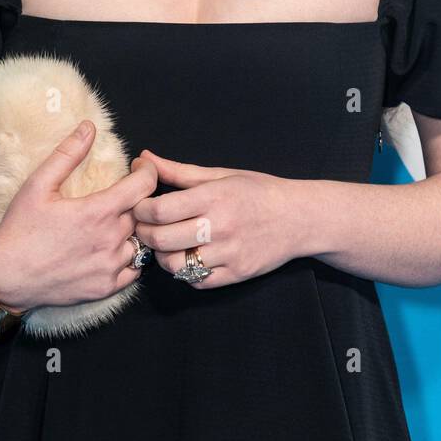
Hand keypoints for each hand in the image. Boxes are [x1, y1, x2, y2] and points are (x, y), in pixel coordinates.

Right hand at [0, 122, 157, 313]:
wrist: (5, 277)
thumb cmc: (20, 229)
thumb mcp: (38, 185)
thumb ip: (67, 154)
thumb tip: (89, 127)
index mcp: (99, 211)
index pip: (146, 185)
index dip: (147, 172)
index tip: (137, 169)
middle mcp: (111, 239)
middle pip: (143, 212)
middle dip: (135, 200)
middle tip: (118, 196)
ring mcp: (111, 266)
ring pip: (140, 241)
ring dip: (132, 230)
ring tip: (112, 224)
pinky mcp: (107, 287)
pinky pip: (135, 269)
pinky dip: (129, 257)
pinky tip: (111, 249)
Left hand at [129, 149, 302, 288]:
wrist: (300, 218)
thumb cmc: (258, 192)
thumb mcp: (221, 175)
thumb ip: (178, 171)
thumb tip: (144, 159)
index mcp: (215, 196)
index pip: (160, 209)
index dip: (141, 210)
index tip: (140, 207)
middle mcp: (221, 226)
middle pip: (162, 239)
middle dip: (144, 234)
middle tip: (145, 228)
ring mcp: (230, 253)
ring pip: (175, 265)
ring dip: (162, 257)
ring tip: (166, 245)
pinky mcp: (237, 274)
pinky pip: (197, 281)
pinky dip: (185, 272)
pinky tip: (188, 258)